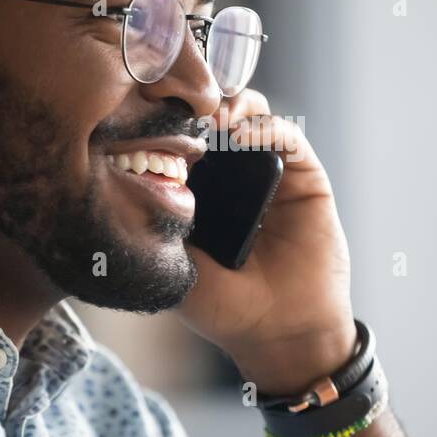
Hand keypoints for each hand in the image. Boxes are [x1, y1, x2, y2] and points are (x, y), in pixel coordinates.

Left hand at [177, 89, 355, 393]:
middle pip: (217, 118)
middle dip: (198, 105)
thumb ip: (157, 221)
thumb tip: (132, 168)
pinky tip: (243, 135)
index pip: (183, 139)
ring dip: (231, 107)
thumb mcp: (174, 262)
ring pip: (251, 117)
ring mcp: (270, 174)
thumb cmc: (224, 306)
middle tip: (181, 109)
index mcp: (201, 194)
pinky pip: (287, 137)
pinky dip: (266, 126)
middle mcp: (235, 177)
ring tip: (211, 118)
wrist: (279, 331)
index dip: (168, 123)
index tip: (149, 117)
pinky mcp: (304, 177)